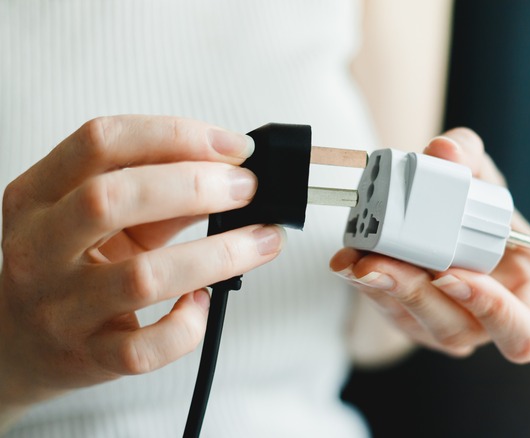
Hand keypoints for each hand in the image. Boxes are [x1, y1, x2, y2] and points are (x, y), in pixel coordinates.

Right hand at [0, 116, 284, 411]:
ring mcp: (61, 308)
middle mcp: (39, 248)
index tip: (233, 148)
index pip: (100, 142)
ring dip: (218, 254)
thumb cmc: (70, 267)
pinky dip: (187, 325)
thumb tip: (232, 173)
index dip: (177, 135)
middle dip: (194, 186)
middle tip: (245, 189)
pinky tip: (202, 303)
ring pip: (143, 277)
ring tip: (259, 241)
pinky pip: (146, 348)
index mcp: (37, 196)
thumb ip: (159, 193)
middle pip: (111, 199)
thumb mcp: (101, 218)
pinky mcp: (89, 356)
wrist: (21, 344)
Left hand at [331, 128, 529, 362]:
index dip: (494, 312)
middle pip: (456, 330)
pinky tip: (349, 258)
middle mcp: (486, 322)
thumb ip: (471, 160)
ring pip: (415, 322)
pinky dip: (364, 282)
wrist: (453, 229)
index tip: (454, 273)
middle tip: (384, 263)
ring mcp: (444, 327)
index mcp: (529, 296)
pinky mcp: (409, 321)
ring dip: (383, 288)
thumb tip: (446, 150)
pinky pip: (386, 310)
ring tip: (360, 256)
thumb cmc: (484, 213)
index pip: (523, 333)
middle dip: (415, 294)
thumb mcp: (484, 179)